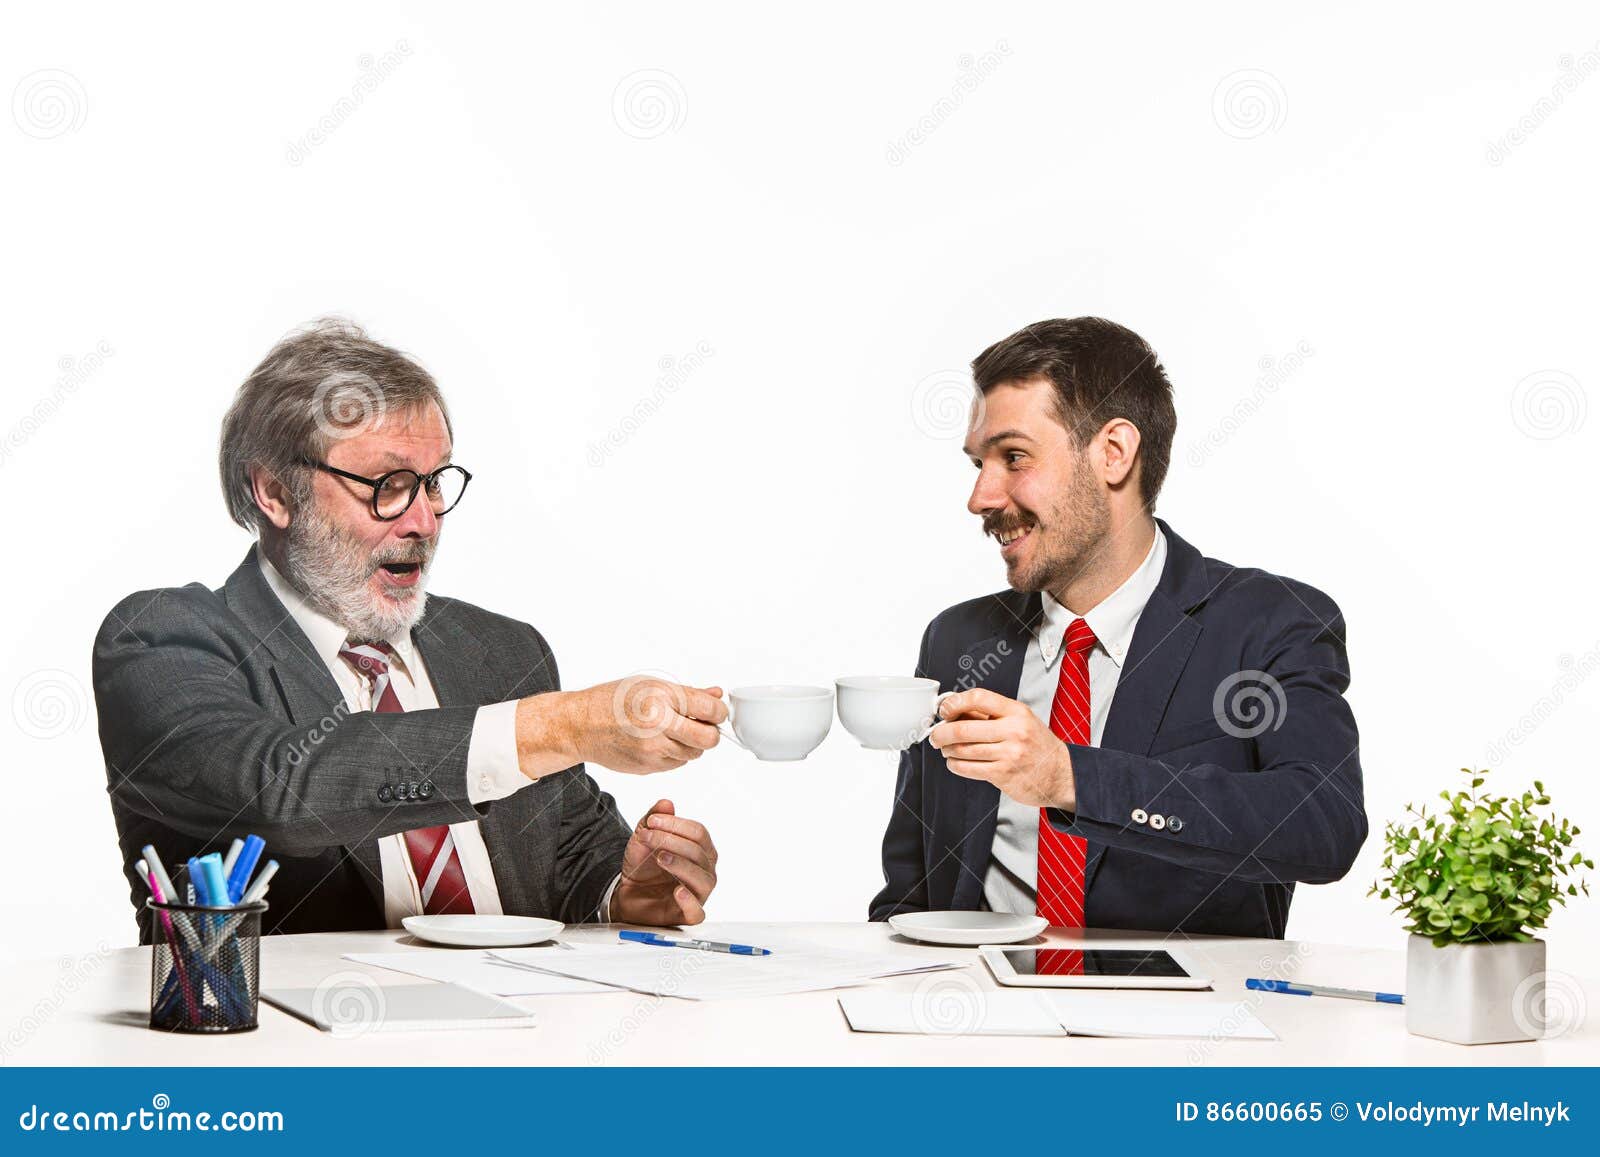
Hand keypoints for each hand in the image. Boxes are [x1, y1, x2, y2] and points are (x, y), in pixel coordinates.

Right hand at [519, 678, 726, 776]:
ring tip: (673, 730)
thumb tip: (717, 696)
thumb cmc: (612, 701)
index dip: (719, 711)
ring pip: (694, 754)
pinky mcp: (648, 768)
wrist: (581, 726)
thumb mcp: (651, 685)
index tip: (716, 711)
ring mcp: (653, 751)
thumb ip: (688, 693)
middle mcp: (658, 726)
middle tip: (702, 725)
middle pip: (708, 740)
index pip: (710, 710)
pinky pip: (677, 763)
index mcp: (660, 699)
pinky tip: (659, 741)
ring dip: (691, 744)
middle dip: (711, 733)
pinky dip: (675, 753)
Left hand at [610, 800, 718, 925]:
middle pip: (699, 852)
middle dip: (671, 841)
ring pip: (702, 879)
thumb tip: (666, 803)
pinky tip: (678, 891)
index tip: (652, 821)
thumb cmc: (643, 866)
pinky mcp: (686, 914)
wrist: (627, 892)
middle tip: (647, 837)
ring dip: (681, 865)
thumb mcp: (643, 838)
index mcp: (701, 850)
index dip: (676, 824)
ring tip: (660, 858)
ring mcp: (698, 893)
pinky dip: (690, 902)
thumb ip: (654, 819)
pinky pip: (697, 912)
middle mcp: (704, 871)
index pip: (699, 833)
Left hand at [928, 687, 1076, 808]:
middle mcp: (1013, 731)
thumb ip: (991, 715)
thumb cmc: (1037, 745)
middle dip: (941, 733)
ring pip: (963, 750)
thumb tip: (955, 710)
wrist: (1061, 774)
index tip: (945, 710)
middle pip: (963, 728)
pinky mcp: (1004, 774)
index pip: (979, 698)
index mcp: (1016, 711)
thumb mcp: (1021, 720)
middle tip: (935, 735)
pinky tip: (955, 763)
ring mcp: (1009, 754)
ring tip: (946, 749)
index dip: (955, 702)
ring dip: (947, 750)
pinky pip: (969, 768)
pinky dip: (955, 765)